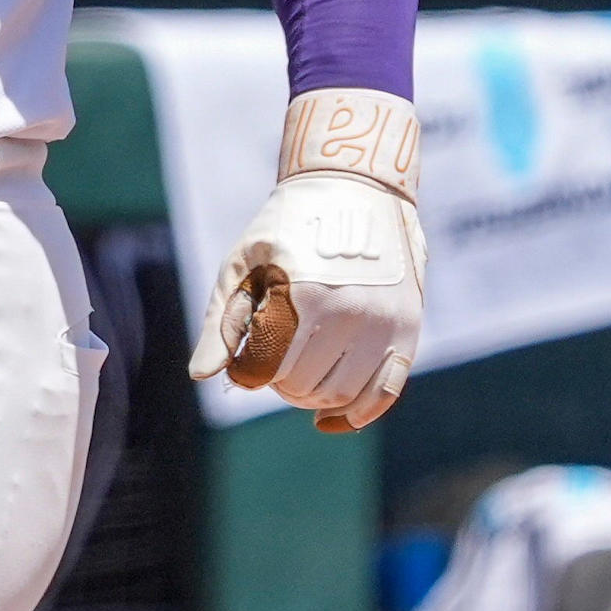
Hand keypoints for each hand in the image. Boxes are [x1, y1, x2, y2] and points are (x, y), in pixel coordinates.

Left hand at [189, 170, 423, 431]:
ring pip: (340, 395)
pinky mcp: (408, 329)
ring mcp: (385, 323)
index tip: (242, 359)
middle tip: (269, 358)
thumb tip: (202, 376)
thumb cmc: (286, 228)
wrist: (356, 188)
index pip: (264, 369)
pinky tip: (329, 422)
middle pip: (301, 386)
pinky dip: (357, 414)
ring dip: (310, 396)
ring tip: (295, 369)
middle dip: (276, 382)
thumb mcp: (242, 265)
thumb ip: (221, 323)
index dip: (245, 372)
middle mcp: (350, 313)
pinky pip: (386, 392)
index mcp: (303, 295)